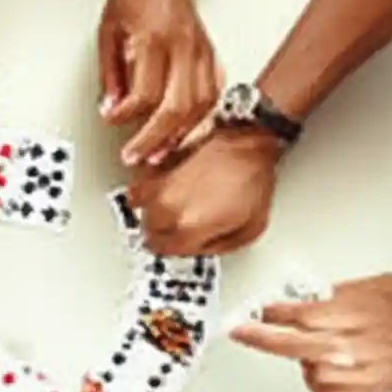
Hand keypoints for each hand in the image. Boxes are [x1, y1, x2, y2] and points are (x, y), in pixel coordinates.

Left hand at [100, 0, 217, 166]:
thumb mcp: (108, 29)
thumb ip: (111, 73)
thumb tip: (110, 108)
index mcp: (153, 40)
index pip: (144, 93)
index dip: (126, 114)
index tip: (111, 119)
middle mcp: (182, 49)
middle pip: (176, 108)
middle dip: (154, 140)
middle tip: (135, 156)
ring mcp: (202, 54)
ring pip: (201, 107)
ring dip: (180, 136)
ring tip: (159, 153)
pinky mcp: (211, 57)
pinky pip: (214, 96)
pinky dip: (202, 120)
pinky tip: (187, 133)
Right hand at [128, 128, 281, 254]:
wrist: (250, 142)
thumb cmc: (254, 178)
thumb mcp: (251, 229)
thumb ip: (218, 246)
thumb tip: (203, 248)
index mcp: (190, 227)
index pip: (163, 250)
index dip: (172, 249)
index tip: (176, 246)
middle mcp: (169, 206)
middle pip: (148, 229)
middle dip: (160, 230)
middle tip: (173, 227)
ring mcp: (161, 181)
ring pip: (137, 203)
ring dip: (149, 206)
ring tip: (163, 205)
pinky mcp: (160, 161)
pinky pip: (142, 178)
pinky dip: (149, 182)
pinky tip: (163, 183)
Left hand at [230, 273, 391, 391]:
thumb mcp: (379, 283)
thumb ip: (341, 291)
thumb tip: (315, 295)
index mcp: (354, 311)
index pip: (299, 313)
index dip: (272, 311)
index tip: (255, 309)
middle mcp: (350, 343)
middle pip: (291, 343)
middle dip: (259, 336)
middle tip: (238, 331)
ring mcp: (353, 369)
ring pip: (304, 367)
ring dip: (296, 356)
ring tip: (304, 344)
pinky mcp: (359, 389)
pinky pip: (322, 388)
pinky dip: (314, 377)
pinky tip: (320, 364)